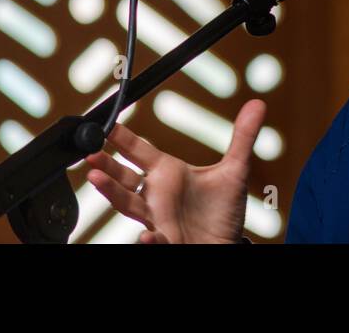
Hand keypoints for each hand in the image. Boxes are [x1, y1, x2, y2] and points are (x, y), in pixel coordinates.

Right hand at [84, 98, 266, 242]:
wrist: (225, 245)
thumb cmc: (221, 212)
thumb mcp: (235, 171)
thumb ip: (243, 137)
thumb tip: (258, 104)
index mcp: (168, 174)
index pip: (139, 151)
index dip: (122, 137)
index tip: (106, 122)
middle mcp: (156, 196)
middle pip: (124, 178)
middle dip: (107, 166)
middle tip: (90, 153)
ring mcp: (158, 219)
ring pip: (128, 206)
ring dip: (111, 193)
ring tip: (96, 179)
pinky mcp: (167, 241)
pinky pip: (154, 240)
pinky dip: (149, 238)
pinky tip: (146, 234)